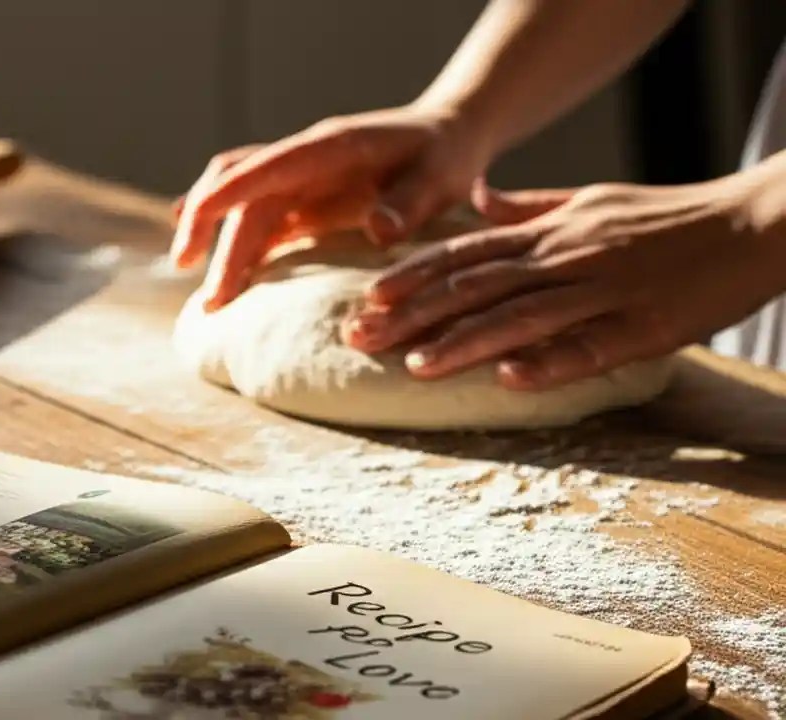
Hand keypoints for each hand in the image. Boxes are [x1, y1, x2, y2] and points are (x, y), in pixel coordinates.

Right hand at [170, 104, 494, 310]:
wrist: (446, 140)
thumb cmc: (444, 158)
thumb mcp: (440, 177)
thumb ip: (410, 201)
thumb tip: (378, 230)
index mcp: (331, 147)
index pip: (270, 165)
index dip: (232, 188)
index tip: (196, 212)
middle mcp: (303, 161)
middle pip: (241, 192)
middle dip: (213, 237)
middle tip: (211, 300)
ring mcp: (297, 182)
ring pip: (238, 204)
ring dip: (212, 240)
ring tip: (208, 301)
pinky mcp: (298, 203)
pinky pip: (253, 220)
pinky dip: (230, 245)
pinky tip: (208, 270)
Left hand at [345, 175, 785, 389]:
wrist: (754, 222)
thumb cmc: (667, 217)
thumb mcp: (591, 199)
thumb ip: (531, 207)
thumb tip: (478, 201)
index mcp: (551, 231)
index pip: (466, 252)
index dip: (413, 277)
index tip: (367, 300)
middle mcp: (566, 256)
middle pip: (477, 286)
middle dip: (413, 315)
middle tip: (358, 340)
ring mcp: (605, 290)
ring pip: (522, 317)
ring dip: (464, 342)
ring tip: (413, 366)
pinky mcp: (646, 325)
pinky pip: (592, 347)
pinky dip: (550, 362)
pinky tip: (509, 380)